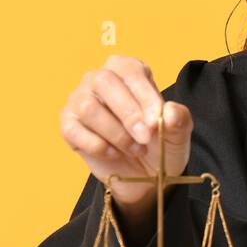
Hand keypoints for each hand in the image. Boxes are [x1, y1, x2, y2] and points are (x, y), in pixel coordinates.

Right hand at [59, 54, 193, 208]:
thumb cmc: (159, 144)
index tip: (156, 121)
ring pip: (88, 107)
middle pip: (104, 82)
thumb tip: (170, 111)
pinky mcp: (68, 124)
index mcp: (128, 70)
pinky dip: (97, 145)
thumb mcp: (177, 133)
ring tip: (134, 148)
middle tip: (144, 137)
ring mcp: (80, 100)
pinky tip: (113, 153)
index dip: (145, 96)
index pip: (131, 72)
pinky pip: (74, 130)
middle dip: (127, 113)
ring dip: (115, 133)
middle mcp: (99, 79)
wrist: (143, 175)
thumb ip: (179, 120)